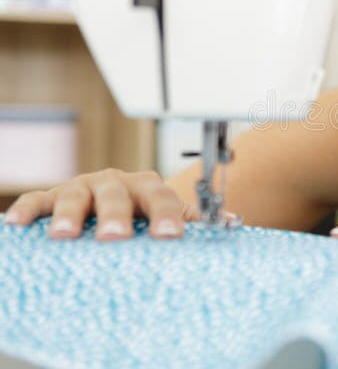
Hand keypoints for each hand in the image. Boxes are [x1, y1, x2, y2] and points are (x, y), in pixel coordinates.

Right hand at [3, 169, 232, 240]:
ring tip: (64, 235)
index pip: (160, 197)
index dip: (166, 214)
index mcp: (148, 186)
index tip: (170, 234)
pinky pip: (39, 199)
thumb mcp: (168, 213)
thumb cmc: (145, 212)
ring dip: (70, 214)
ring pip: (76, 195)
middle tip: (115, 237)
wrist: (117, 200)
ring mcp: (84, 187)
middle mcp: (116, 182)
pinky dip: (28, 209)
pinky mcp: (54, 196)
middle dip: (117, 215)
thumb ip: (193, 218)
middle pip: (118, 195)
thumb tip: (232, 222)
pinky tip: (18, 224)